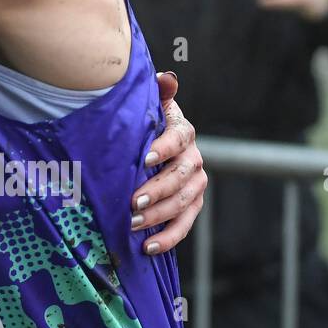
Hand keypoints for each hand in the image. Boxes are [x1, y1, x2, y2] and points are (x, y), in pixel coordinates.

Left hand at [131, 71, 206, 255]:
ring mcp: (195, 183)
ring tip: (132, 224)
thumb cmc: (142, 122)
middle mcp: (194, 158)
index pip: (179, 138)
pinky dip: (168, 238)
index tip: (143, 158)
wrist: (149, 143)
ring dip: (158, 216)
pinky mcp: (191, 205)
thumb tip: (168, 78)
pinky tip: (148, 248)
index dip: (163, 148)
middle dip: (157, 190)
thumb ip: (158, 94)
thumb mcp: (147, 105)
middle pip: (181, 176)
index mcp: (182, 130)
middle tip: (131, 201)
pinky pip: (184, 224)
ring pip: (183, 203)